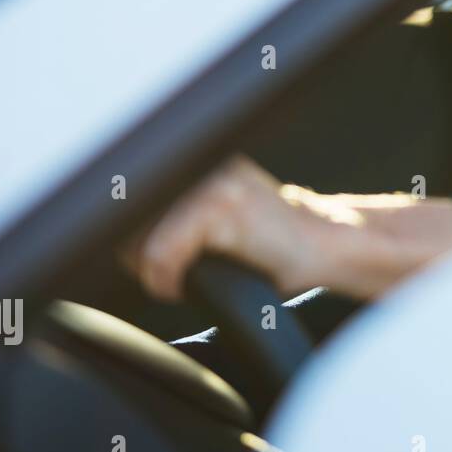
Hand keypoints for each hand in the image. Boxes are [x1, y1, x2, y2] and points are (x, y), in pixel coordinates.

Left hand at [122, 155, 451, 301]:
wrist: (327, 246)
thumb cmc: (276, 244)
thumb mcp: (223, 221)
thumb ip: (180, 218)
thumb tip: (124, 240)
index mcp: (205, 164)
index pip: (138, 196)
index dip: (131, 235)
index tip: (142, 261)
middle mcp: (206, 166)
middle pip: (132, 215)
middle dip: (137, 253)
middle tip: (165, 274)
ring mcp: (213, 184)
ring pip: (142, 235)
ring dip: (150, 268)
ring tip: (175, 281)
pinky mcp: (221, 210)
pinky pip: (162, 252)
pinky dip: (165, 279)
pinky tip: (181, 287)